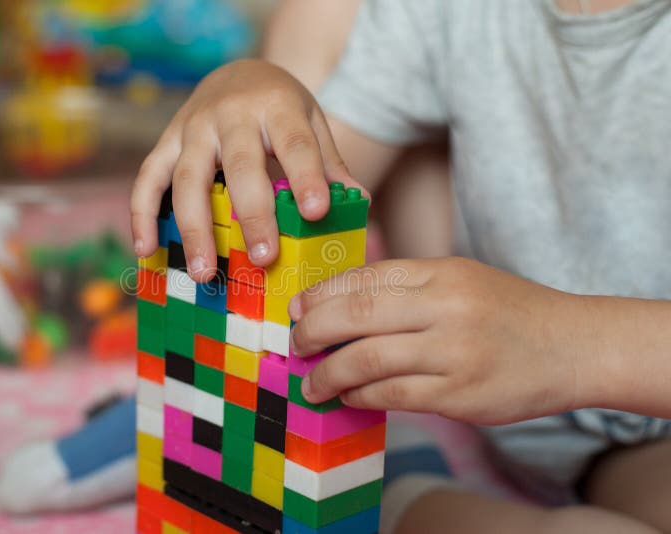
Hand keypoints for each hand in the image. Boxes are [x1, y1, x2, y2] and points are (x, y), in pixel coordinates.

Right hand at [130, 59, 363, 281]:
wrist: (238, 72)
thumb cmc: (280, 108)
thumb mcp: (311, 124)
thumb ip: (328, 162)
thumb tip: (357, 202)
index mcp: (275, 106)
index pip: (294, 144)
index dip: (306, 177)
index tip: (317, 213)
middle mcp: (230, 114)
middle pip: (239, 166)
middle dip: (251, 214)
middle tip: (263, 259)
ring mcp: (192, 127)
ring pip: (187, 178)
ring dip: (193, 228)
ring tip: (203, 272)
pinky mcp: (166, 141)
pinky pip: (147, 179)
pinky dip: (142, 214)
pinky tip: (147, 250)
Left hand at [289, 258, 591, 424]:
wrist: (573, 345)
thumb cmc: (508, 312)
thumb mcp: (460, 279)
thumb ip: (406, 287)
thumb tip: (340, 306)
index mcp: (440, 272)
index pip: (363, 278)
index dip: (321, 295)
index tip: (297, 309)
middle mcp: (444, 306)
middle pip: (355, 314)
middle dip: (312, 331)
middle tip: (296, 344)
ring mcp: (453, 351)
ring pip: (366, 360)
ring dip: (328, 375)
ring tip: (312, 384)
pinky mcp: (460, 393)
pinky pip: (393, 395)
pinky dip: (361, 397)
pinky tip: (349, 397)